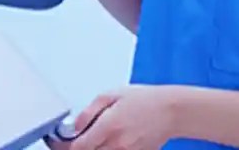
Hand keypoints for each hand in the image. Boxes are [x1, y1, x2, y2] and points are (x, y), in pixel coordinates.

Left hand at [58, 85, 181, 149]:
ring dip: (96, 148)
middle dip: (82, 147)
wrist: (173, 111)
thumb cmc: (146, 100)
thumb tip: (74, 126)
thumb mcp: (113, 94)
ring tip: (103, 137)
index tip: (66, 140)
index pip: (78, 147)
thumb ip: (89, 111)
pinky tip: (115, 141)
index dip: (67, 145)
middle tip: (83, 138)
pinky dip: (110, 149)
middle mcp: (116, 143)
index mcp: (108, 126)